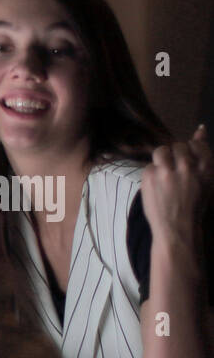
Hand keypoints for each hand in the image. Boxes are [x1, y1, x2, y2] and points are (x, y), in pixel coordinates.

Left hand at [140, 125, 212, 246]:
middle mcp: (188, 166)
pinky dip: (151, 174)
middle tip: (173, 169)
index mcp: (207, 167)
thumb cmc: (196, 205)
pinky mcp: (150, 177)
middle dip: (175, 155)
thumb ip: (203, 155)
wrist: (178, 228)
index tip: (187, 161)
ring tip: (163, 173)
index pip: (196, 144)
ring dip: (161, 159)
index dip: (190, 151)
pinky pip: (149, 166)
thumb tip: (200, 129)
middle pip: (177, 146)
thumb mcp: (207, 180)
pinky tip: (156, 186)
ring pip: (161, 151)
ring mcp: (167, 171)